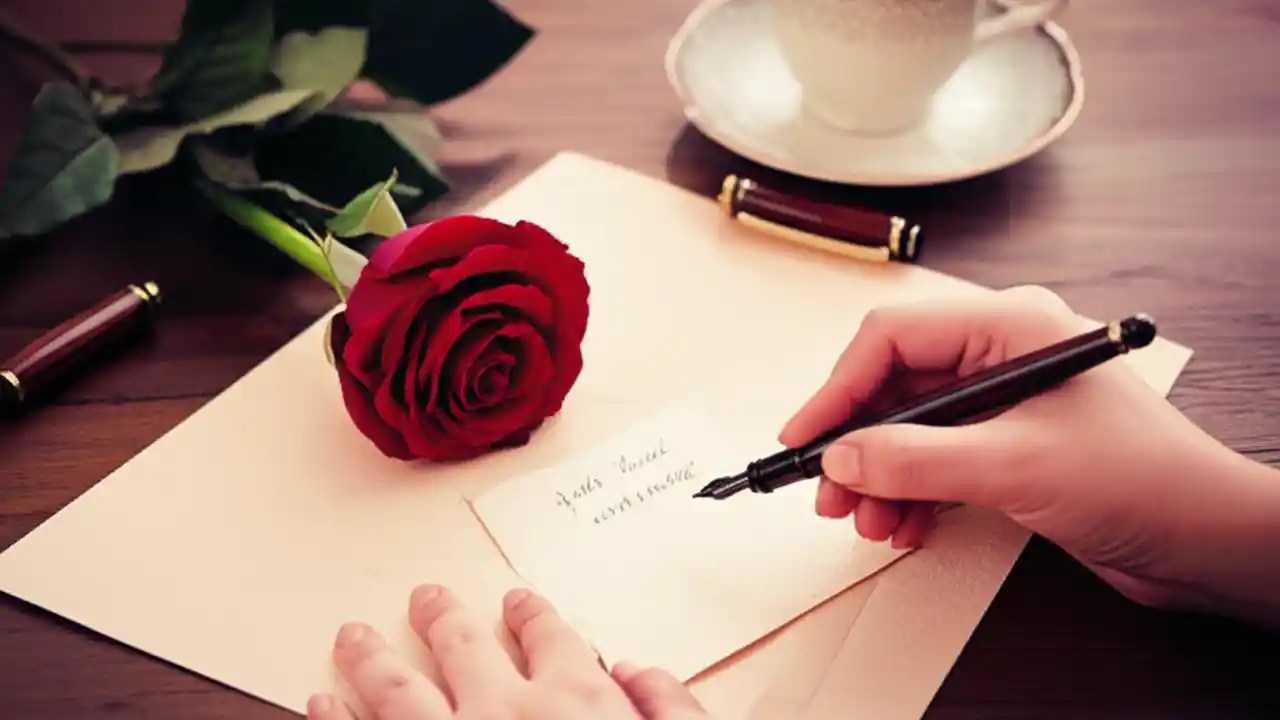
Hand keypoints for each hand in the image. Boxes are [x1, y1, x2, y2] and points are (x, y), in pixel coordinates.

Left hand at [307, 585, 707, 719]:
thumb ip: (671, 708)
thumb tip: (642, 673)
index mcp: (576, 700)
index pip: (549, 636)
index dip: (531, 614)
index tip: (517, 602)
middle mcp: (505, 712)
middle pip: (461, 643)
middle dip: (438, 616)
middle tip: (422, 599)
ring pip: (396, 688)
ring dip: (371, 658)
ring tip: (351, 638)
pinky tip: (320, 706)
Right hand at [781, 286, 1279, 619]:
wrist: (1208, 540)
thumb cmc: (1143, 480)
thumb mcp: (1015, 466)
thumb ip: (917, 460)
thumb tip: (841, 459)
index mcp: (1009, 326)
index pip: (894, 339)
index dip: (838, 389)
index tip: (804, 439)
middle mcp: (1002, 353)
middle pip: (895, 385)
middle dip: (858, 445)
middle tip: (827, 493)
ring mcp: (1005, 401)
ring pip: (911, 428)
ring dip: (881, 477)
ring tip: (868, 523)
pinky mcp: (1010, 444)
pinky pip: (936, 459)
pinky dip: (912, 493)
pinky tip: (905, 526)